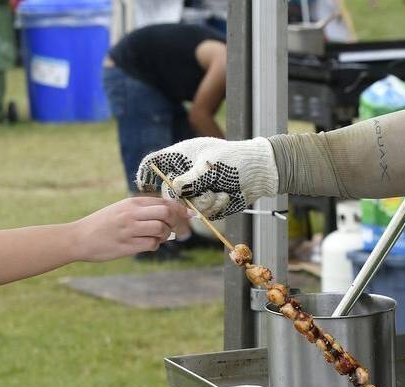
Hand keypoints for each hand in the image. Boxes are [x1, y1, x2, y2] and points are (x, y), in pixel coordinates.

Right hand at [68, 197, 190, 261]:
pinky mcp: (126, 245)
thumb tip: (172, 214)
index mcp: (132, 203)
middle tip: (180, 231)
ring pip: (161, 230)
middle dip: (178, 222)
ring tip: (157, 238)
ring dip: (165, 236)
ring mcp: (129, 230)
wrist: (78, 238)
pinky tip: (146, 244)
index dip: (182, 210)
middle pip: (166, 213)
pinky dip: (154, 245)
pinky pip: (151, 245)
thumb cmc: (103, 224)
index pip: (164, 202)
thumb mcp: (121, 209)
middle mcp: (131, 214)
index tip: (192, 216)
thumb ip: (143, 210)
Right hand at [135, 137, 277, 219]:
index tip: (145, 186)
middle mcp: (186, 175)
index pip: (154, 162)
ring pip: (185, 206)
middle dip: (178, 199)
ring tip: (219, 192)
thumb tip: (174, 190)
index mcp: (182, 157)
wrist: (259, 173)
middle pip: (167, 192)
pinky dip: (215, 205)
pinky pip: (203, 212)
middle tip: (191, 199)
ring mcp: (196, 190)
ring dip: (203, 202)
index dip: (145, 173)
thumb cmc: (236, 160)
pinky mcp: (207, 204)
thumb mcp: (211, 165)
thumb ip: (192, 178)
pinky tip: (226, 196)